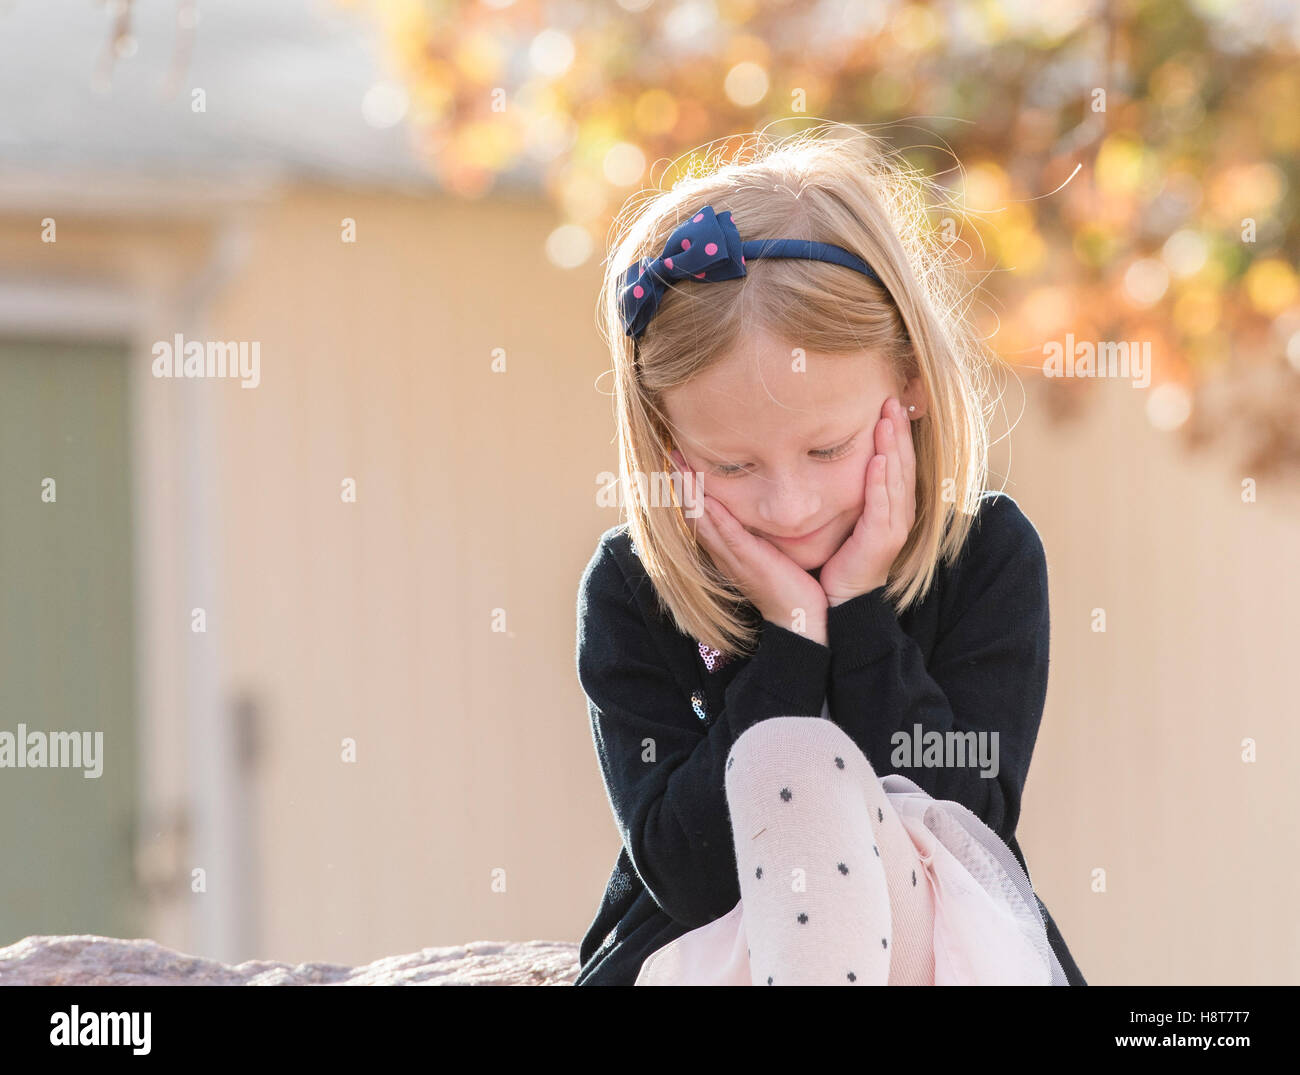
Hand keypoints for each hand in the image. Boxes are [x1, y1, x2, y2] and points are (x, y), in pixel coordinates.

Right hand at [671, 450, 828, 645]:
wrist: (799, 618)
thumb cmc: (789, 583)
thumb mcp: (770, 549)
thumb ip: (760, 528)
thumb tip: (761, 501)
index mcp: (726, 547)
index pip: (700, 512)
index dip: (687, 486)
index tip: (680, 458)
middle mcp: (723, 551)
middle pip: (693, 512)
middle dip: (680, 482)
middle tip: (671, 452)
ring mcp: (733, 557)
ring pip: (703, 521)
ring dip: (689, 493)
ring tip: (679, 465)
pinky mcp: (749, 562)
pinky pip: (727, 535)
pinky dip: (715, 516)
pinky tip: (706, 498)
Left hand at [817, 397, 916, 606]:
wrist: (840, 598)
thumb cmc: (840, 556)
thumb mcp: (846, 515)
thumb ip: (848, 488)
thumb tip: (828, 455)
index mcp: (892, 505)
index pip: (897, 461)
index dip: (896, 432)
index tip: (888, 402)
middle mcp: (899, 513)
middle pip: (902, 463)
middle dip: (898, 430)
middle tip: (892, 399)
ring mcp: (894, 526)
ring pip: (895, 478)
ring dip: (892, 447)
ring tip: (888, 419)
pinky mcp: (882, 540)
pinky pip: (882, 505)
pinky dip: (880, 482)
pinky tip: (877, 460)